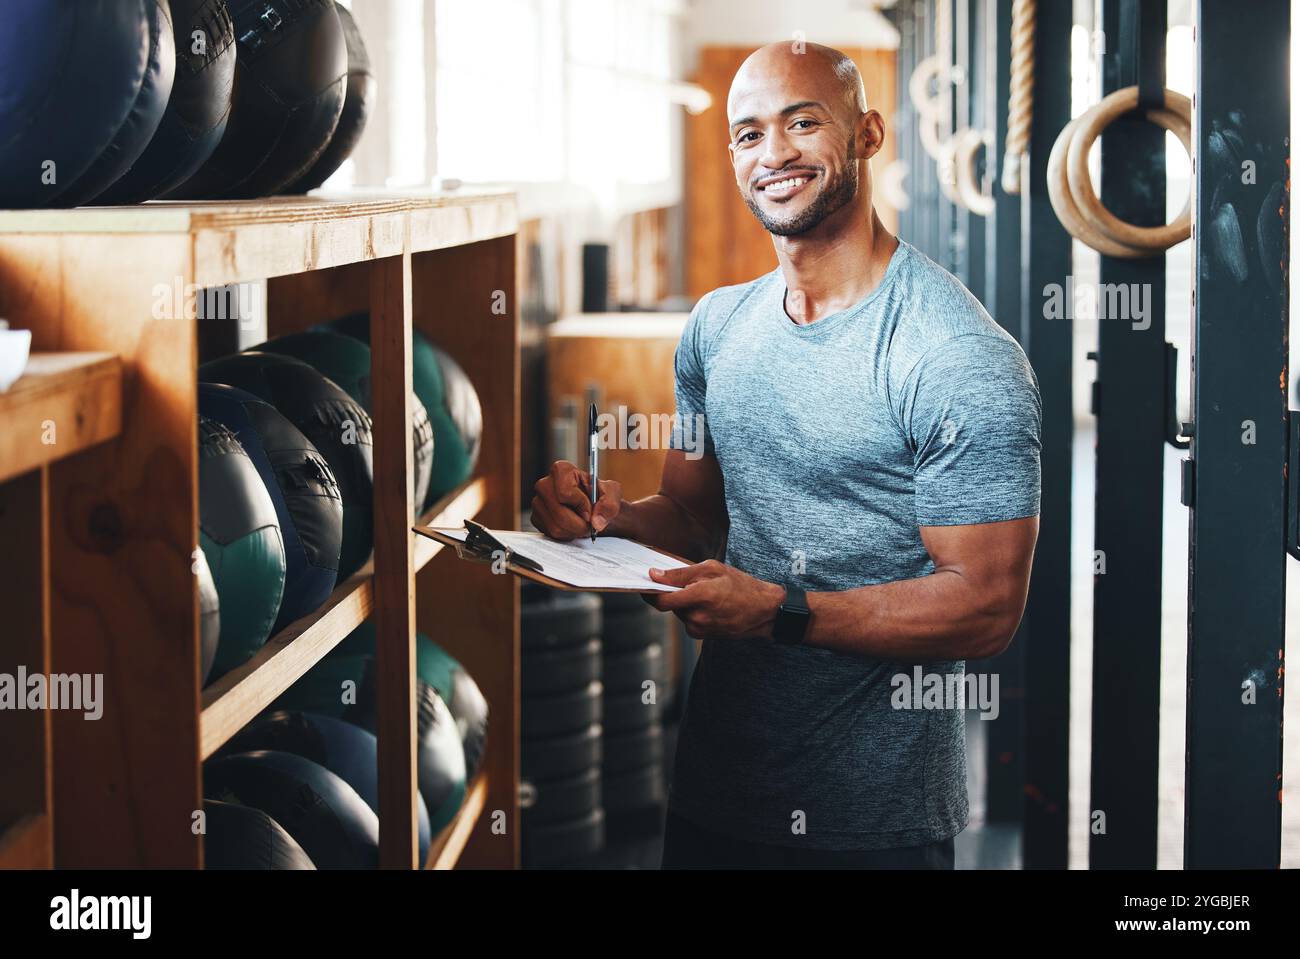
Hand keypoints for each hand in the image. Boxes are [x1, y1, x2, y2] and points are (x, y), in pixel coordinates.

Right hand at [530, 460, 622, 540]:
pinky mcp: (536, 518)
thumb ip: (610, 504)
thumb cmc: (600, 496)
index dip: (581, 505)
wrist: (593, 507)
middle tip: (589, 523)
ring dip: (574, 531)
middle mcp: (545, 484)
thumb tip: (596, 522)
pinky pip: (551, 533)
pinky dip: (566, 534)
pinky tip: (572, 526)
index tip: (590, 510)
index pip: (565, 492)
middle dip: (579, 523)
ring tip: (582, 524)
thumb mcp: (612, 493)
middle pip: (559, 512)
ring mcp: (538, 502)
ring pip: (556, 526)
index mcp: (561, 470)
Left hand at [646, 560, 786, 639]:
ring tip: (705, 594)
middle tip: (689, 582)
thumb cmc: (741, 585)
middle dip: (673, 592)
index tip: (645, 583)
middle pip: (669, 604)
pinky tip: (709, 605)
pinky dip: (692, 611)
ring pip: (678, 612)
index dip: (650, 592)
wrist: (763, 611)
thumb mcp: (712, 569)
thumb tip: (654, 575)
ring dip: (684, 602)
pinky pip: (687, 620)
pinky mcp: (701, 635)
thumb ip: (680, 573)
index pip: (662, 600)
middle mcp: (698, 616)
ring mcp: (699, 629)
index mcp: (701, 596)